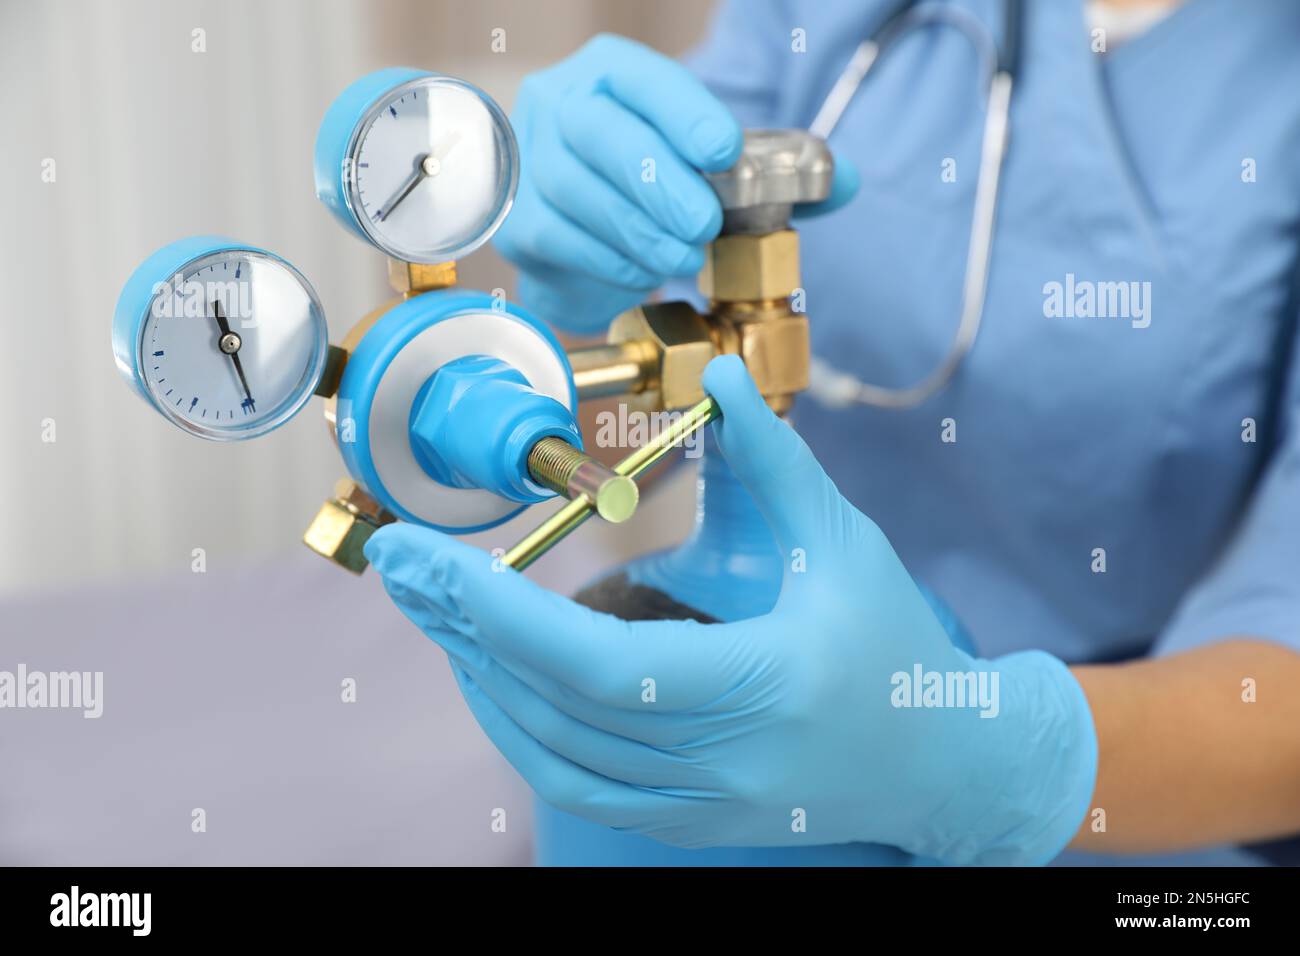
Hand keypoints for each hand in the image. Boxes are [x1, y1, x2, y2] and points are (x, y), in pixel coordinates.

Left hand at [365, 356, 1095, 863]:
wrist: (944, 765)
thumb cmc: (897, 647)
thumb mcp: (845, 543)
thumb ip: (778, 458)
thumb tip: (721, 375)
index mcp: (764, 687)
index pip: (602, 666)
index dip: (506, 618)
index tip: (435, 565)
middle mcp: (723, 762)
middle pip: (555, 707)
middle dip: (464, 631)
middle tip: (399, 567)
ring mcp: (700, 804)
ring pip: (552, 754)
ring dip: (481, 678)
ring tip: (433, 611)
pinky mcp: (687, 820)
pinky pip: (576, 782)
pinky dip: (519, 728)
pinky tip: (490, 676)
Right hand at [494, 34, 857, 332]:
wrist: (590, 233)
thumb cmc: (658, 187)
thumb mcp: (718, 168)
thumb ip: (782, 170)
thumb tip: (845, 181)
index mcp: (610, 74)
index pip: (643, 79)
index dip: (682, 111)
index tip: (724, 151)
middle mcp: (557, 105)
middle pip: (596, 132)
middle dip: (655, 182)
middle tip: (703, 225)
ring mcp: (529, 164)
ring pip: (577, 192)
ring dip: (638, 232)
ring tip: (683, 258)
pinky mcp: (518, 224)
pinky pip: (563, 241)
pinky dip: (610, 262)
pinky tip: (644, 271)